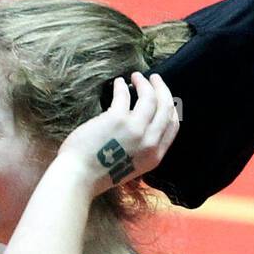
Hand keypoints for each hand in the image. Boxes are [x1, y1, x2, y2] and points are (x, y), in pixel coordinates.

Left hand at [56, 72, 178, 195]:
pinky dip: (122, 86)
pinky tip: (118, 83)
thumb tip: (144, 125)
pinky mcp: (117, 119)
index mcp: (155, 156)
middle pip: (165, 107)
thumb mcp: (133, 166)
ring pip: (150, 97)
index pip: (173, 126)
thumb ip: (143, 149)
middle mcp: (150, 142)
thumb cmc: (99, 173)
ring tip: (136, 76)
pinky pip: (124, 95)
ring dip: (145, 83)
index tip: (164, 97)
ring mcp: (135, 129)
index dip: (170, 107)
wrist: (80, 176)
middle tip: (155, 78)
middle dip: (162, 89)